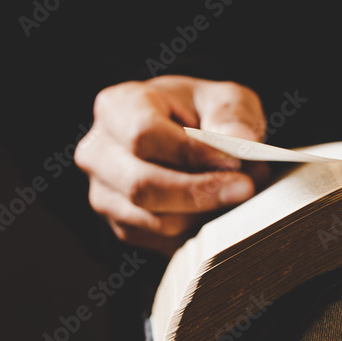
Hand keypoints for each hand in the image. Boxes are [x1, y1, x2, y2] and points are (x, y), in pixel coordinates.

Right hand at [75, 76, 268, 255]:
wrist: (183, 137)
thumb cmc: (200, 113)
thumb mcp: (222, 98)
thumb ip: (232, 115)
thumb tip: (238, 141)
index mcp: (115, 107)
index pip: (143, 135)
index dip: (190, 153)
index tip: (232, 161)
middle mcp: (97, 152)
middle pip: (140, 185)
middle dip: (198, 192)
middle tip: (243, 189)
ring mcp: (103, 193)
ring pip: (151, 220)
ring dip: (202, 215)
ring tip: (237, 196)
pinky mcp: (121, 225)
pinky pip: (160, 242)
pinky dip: (196, 231)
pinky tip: (218, 211)